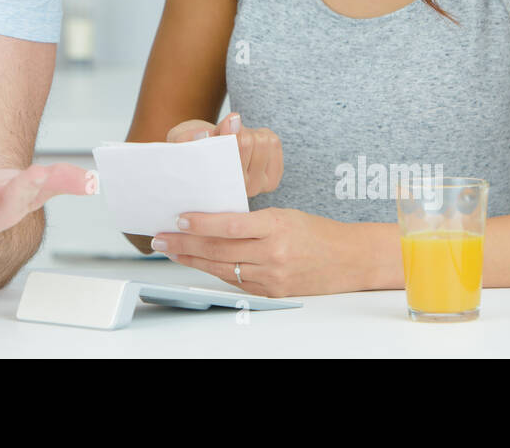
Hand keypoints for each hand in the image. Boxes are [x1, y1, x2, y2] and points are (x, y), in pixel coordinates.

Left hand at [150, 208, 361, 296]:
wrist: (350, 260)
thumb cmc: (316, 232)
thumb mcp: (284, 215)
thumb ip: (251, 221)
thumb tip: (212, 222)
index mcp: (276, 226)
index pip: (230, 226)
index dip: (201, 224)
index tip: (178, 219)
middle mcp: (273, 254)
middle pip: (219, 250)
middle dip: (185, 244)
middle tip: (160, 237)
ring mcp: (272, 278)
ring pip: (222, 268)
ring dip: (193, 259)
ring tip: (171, 250)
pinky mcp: (272, 294)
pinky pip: (237, 281)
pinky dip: (215, 271)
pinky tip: (198, 263)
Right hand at [165, 111, 282, 196]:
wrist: (209, 156)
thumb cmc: (192, 147)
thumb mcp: (181, 139)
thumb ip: (188, 138)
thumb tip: (203, 134)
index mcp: (218, 188)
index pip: (230, 155)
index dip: (226, 133)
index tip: (217, 126)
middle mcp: (242, 192)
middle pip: (248, 143)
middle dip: (236, 131)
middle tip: (224, 134)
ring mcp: (260, 186)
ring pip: (263, 141)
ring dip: (249, 133)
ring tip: (235, 140)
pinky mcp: (274, 176)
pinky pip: (273, 142)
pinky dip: (260, 134)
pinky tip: (248, 143)